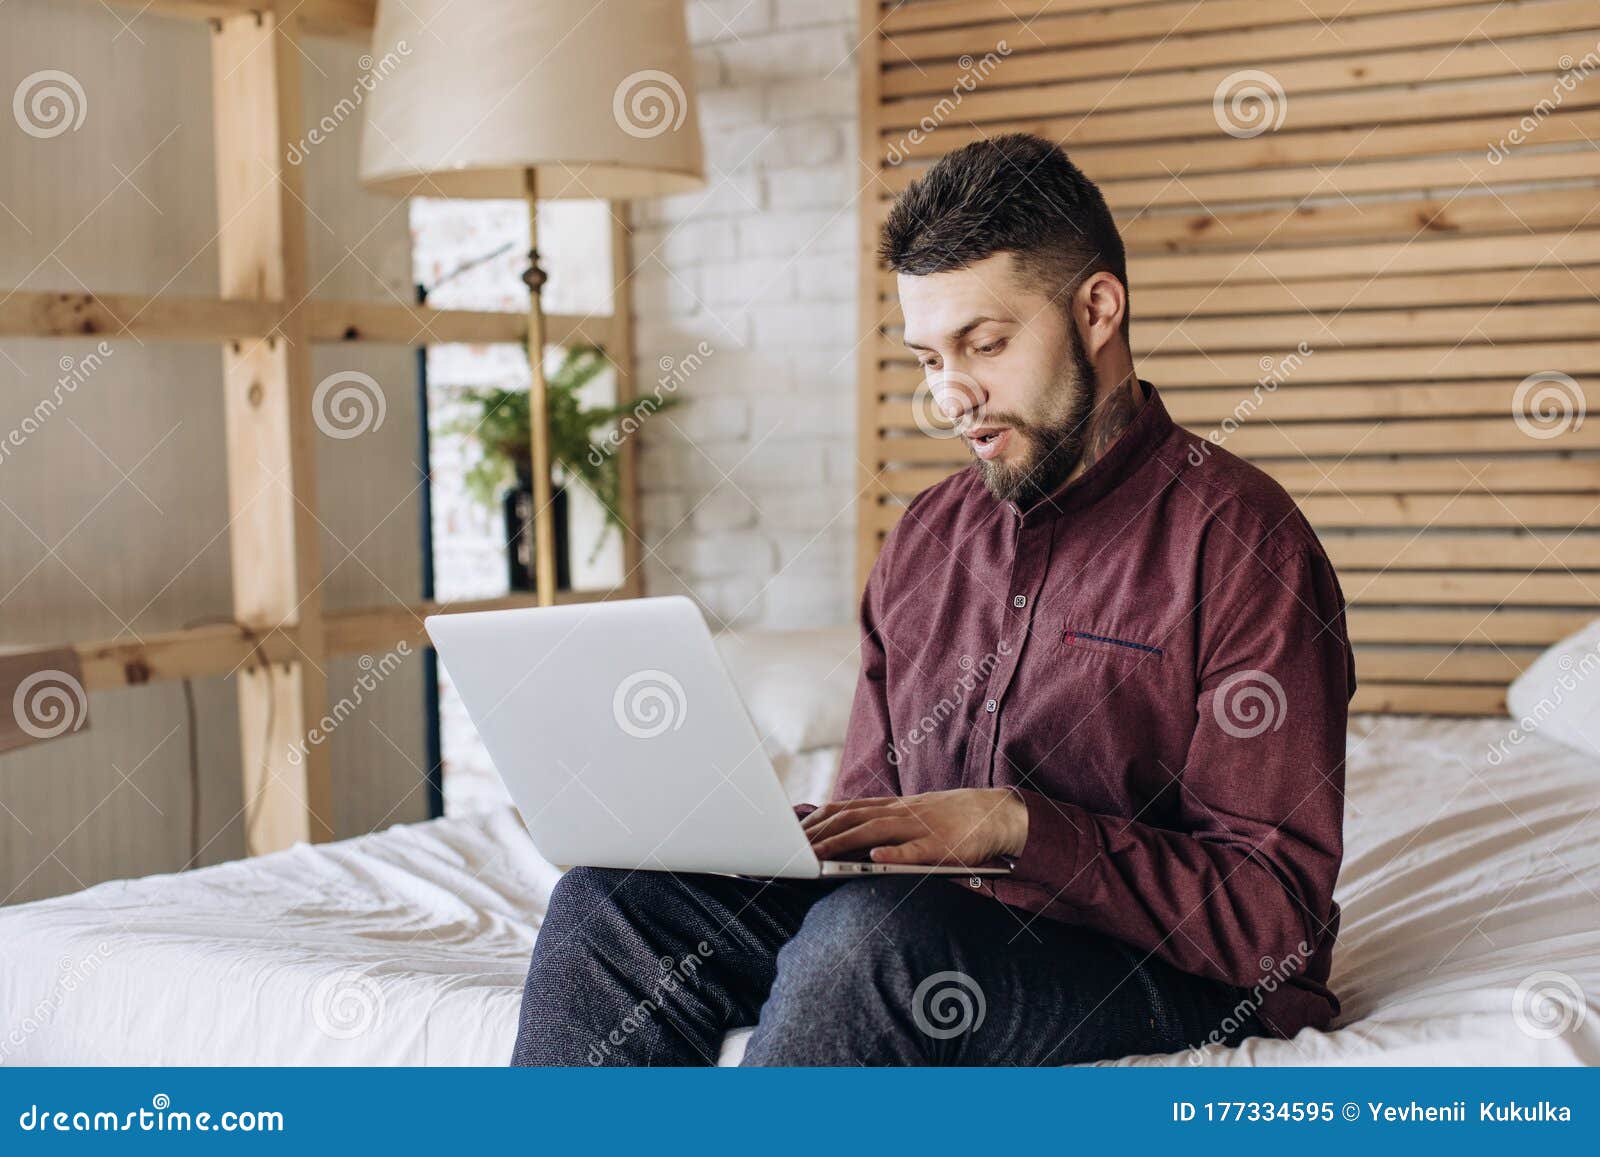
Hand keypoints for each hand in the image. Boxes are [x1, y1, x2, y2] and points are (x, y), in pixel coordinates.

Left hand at [800, 789, 1027, 866]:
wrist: (996, 813)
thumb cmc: (952, 819)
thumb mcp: (914, 815)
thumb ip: (885, 822)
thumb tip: (851, 836)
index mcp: (894, 807)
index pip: (846, 809)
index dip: (818, 819)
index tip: (793, 832)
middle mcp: (901, 813)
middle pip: (852, 818)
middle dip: (819, 833)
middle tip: (793, 848)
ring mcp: (920, 828)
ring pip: (875, 831)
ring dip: (843, 843)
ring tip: (818, 856)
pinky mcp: (941, 846)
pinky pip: (915, 849)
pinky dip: (894, 853)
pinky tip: (875, 859)